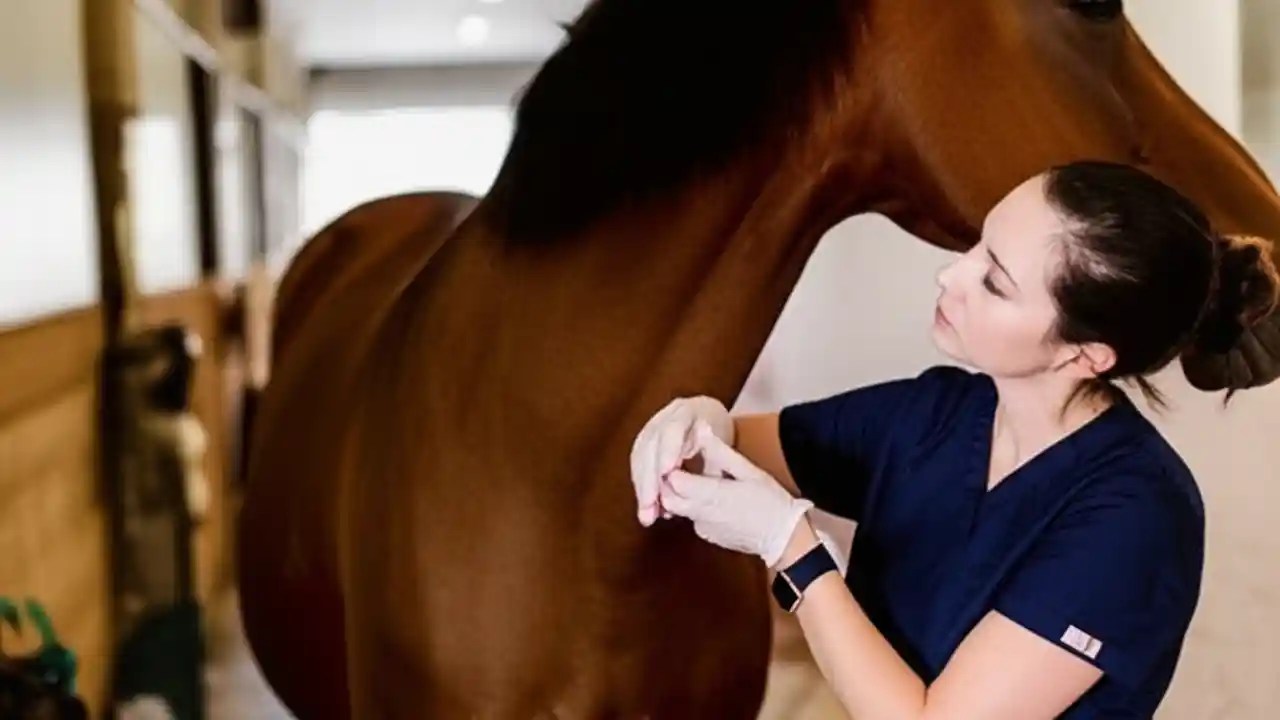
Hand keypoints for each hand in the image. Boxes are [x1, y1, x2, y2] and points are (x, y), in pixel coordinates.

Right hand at [630, 395, 734, 525]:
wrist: (710, 420)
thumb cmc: (720, 439)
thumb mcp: (724, 449)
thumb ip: (712, 465)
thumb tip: (696, 489)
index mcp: (688, 412)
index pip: (674, 429)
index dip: (668, 450)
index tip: (666, 473)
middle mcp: (665, 417)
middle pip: (650, 445)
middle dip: (648, 479)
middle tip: (650, 507)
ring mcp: (651, 428)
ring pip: (640, 457)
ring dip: (642, 488)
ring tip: (648, 515)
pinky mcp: (644, 443)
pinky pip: (638, 465)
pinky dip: (642, 488)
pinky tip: (648, 507)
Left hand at [659, 421, 813, 567]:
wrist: (784, 538)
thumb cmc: (770, 501)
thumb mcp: (749, 471)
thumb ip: (720, 451)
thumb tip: (700, 428)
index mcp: (712, 495)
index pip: (673, 480)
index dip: (669, 465)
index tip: (676, 453)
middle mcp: (702, 514)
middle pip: (668, 497)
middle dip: (667, 481)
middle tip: (680, 464)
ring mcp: (703, 528)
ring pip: (677, 509)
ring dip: (679, 494)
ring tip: (695, 478)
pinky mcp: (707, 536)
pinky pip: (692, 518)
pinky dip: (693, 506)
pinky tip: (711, 498)